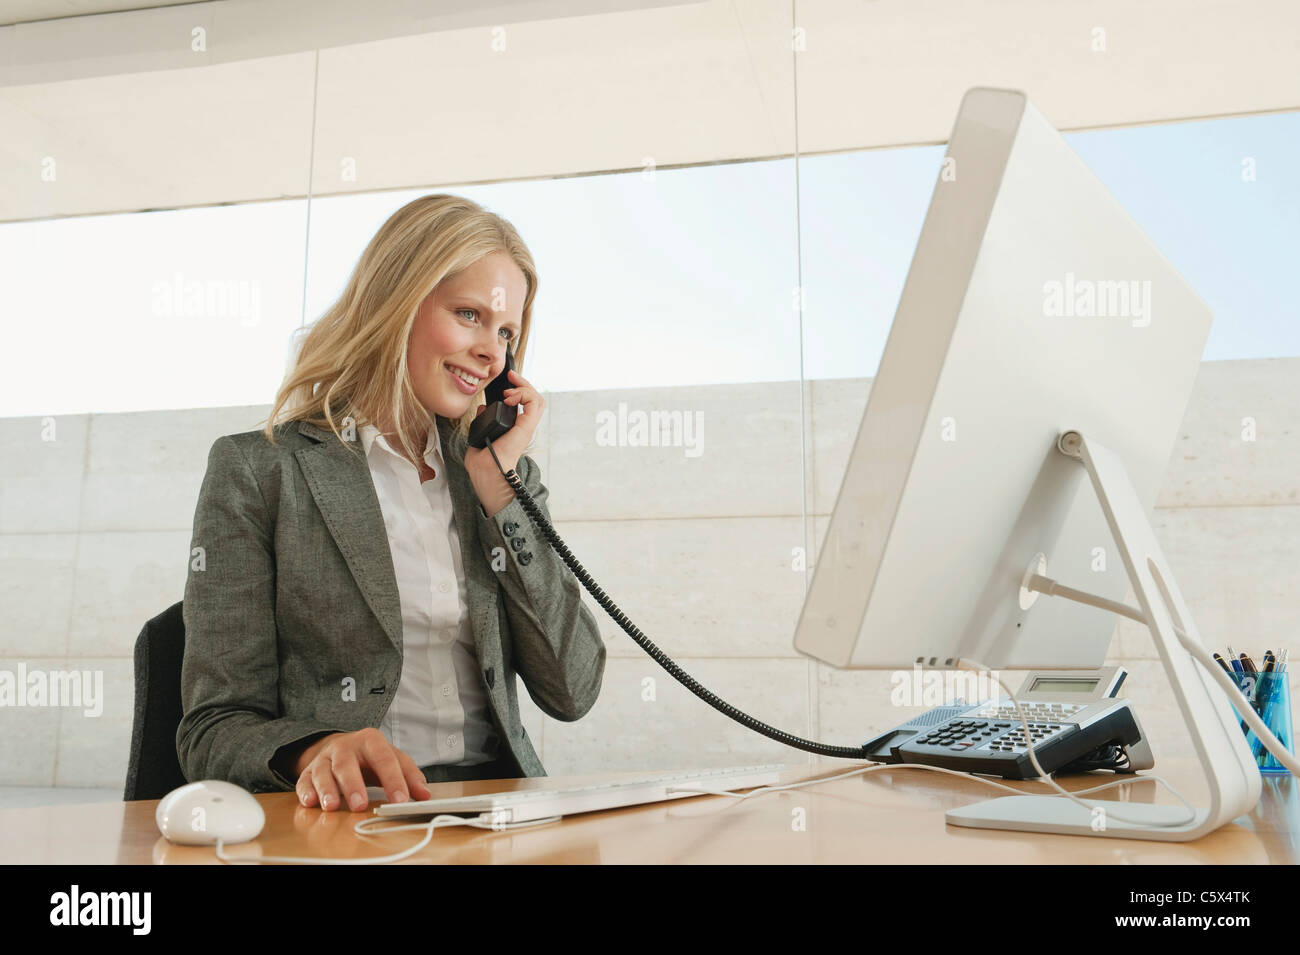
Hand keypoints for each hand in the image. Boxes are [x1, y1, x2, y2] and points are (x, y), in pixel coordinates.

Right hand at [294, 728, 431, 811]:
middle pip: (347, 764)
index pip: (384, 759)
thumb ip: (410, 775)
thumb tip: (425, 795)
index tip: (400, 800)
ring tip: (332, 806)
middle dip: (353, 785)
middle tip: (360, 805)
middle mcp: (345, 747)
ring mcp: (325, 758)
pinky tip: (310, 802)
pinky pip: (304, 780)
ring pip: (322, 772)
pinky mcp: (308, 771)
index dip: (393, 780)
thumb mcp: (393, 759)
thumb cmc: (371, 757)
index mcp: (371, 741)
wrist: (340, 746)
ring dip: (327, 790)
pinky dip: (306, 792)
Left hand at [465, 368, 545, 503]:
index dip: (518, 390)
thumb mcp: (480, 432)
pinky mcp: (526, 427)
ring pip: (537, 399)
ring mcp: (526, 426)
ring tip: (509, 391)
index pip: (524, 404)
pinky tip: (510, 397)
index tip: (505, 383)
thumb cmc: (482, 460)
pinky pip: (534, 404)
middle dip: (523, 383)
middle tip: (511, 376)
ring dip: (525, 388)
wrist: (486, 470)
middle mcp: (523, 426)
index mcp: (514, 428)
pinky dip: (524, 394)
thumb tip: (481, 408)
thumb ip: (482, 420)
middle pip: (533, 398)